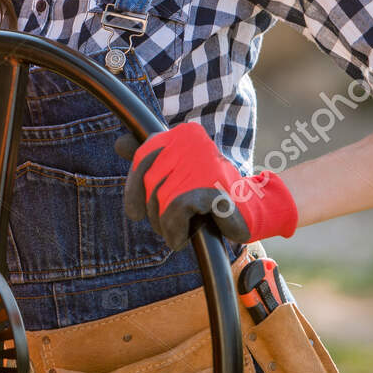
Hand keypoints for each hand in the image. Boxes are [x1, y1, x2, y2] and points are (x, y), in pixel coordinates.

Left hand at [113, 121, 297, 249]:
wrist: (252, 211)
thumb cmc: (211, 191)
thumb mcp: (178, 172)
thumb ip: (149, 157)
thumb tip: (120, 143)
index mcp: (183, 135)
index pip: (143, 158)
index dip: (133, 188)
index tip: (135, 212)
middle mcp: (193, 143)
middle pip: (149, 181)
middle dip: (152, 210)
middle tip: (164, 225)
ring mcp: (203, 164)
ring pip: (161, 198)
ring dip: (164, 224)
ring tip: (176, 232)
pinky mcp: (212, 188)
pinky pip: (177, 209)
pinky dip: (175, 229)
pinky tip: (181, 238)